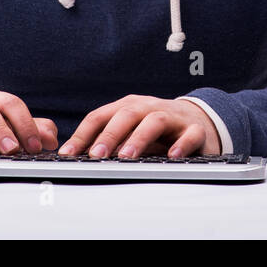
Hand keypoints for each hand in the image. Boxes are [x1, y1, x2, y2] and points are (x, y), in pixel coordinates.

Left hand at [60, 96, 220, 158]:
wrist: (198, 120)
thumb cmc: (157, 129)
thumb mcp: (131, 131)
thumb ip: (110, 143)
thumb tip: (79, 160)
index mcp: (128, 107)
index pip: (101, 116)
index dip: (83, 134)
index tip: (68, 154)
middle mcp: (149, 107)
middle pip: (126, 115)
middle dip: (109, 135)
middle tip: (96, 155)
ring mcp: (173, 117)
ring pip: (155, 121)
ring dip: (139, 138)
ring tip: (126, 156)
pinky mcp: (195, 130)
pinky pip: (190, 134)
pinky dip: (181, 144)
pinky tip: (172, 156)